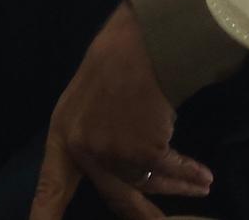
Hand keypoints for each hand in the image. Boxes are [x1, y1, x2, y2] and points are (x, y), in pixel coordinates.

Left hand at [28, 3, 211, 219]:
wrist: (138, 46)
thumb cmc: (113, 63)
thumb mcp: (87, 103)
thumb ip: (92, 137)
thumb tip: (115, 171)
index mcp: (63, 135)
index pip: (51, 183)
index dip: (45, 211)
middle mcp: (83, 149)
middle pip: (114, 195)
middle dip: (143, 214)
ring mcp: (112, 152)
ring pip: (148, 183)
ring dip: (178, 188)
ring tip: (201, 188)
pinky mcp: (143, 151)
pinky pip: (169, 169)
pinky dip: (189, 174)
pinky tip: (203, 177)